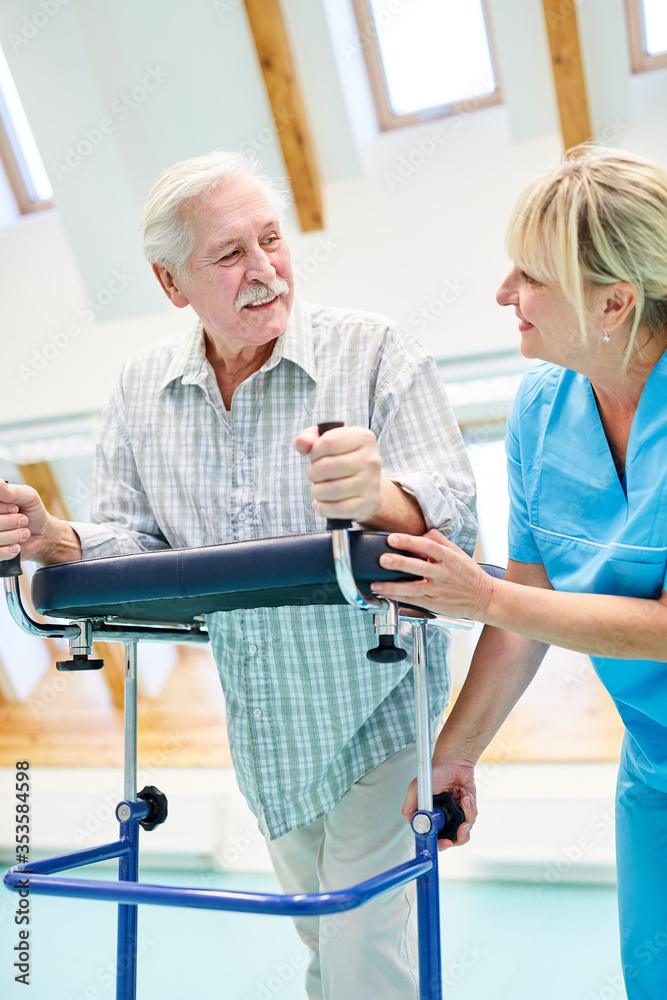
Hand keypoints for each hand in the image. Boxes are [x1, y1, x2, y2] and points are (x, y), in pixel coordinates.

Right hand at [0, 480, 55, 562]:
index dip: (5, 508)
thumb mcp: (28, 496)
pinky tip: (17, 545)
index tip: (15, 508)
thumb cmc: (33, 513)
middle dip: (12, 521)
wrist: (42, 534)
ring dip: (15, 536)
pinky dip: (12, 549)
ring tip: (23, 532)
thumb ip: (12, 491)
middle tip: (23, 520)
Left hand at [294, 425, 381, 523]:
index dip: (315, 452)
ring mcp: (371, 483)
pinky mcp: (367, 503)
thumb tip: (301, 443)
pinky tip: (323, 503)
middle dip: (313, 473)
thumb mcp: (328, 441)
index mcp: (363, 438)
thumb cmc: (342, 460)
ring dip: (317, 491)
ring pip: (329, 490)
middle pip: (326, 467)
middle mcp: (371, 459)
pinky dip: (323, 507)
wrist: (366, 487)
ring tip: (320, 489)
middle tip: (316, 475)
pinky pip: (336, 508)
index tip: (317, 457)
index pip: (328, 442)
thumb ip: (310, 436)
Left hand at [371, 529, 494, 619]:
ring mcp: (438, 590)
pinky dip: (399, 598)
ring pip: (413, 588)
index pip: (427, 546)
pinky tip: (386, 595)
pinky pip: (414, 601)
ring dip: (393, 587)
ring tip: (376, 584)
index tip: (392, 538)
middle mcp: (442, 573)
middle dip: (399, 563)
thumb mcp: (457, 551)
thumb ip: (438, 540)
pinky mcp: (435, 604)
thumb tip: (421, 532)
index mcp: (448, 557)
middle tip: (382, 559)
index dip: (409, 541)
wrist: (484, 598)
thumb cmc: (468, 574)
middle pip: (418, 567)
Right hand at [402, 760, 476, 851]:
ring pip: (465, 831)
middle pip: (452, 841)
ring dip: (466, 815)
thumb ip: (410, 808)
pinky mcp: (468, 811)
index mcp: (429, 820)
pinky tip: (465, 795)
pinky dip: (470, 807)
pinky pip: (472, 818)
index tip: (446, 841)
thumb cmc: (434, 774)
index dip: (440, 844)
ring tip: (462, 800)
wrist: (453, 763)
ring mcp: (456, 817)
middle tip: (462, 826)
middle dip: (459, 835)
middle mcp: (443, 821)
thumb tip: (413, 825)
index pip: (433, 840)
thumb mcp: (415, 790)